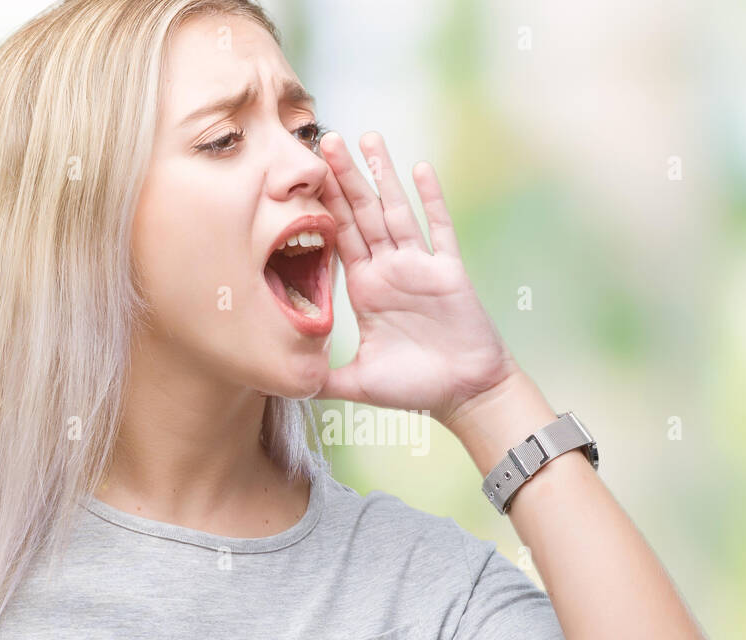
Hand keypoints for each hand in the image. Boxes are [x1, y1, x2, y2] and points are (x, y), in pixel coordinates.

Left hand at [316, 130, 517, 423]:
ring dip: (383, 175)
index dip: (321, 206)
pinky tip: (420, 169)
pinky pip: (438, 230)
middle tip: (324, 138)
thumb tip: (281, 384)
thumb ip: (321, 378)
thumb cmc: (415, 388)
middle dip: (344, 177)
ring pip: (396, 211)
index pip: (338, 237)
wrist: (464, 395)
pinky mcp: (448, 271)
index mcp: (365, 289)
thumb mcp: (357, 383)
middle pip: (362, 214)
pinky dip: (430, 200)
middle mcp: (389, 270)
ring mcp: (419, 266)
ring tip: (368, 138)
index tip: (302, 175)